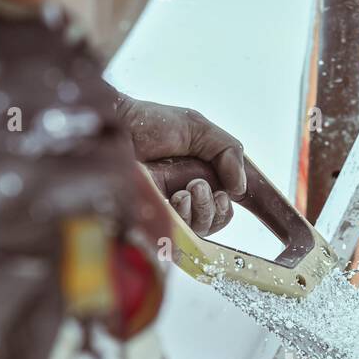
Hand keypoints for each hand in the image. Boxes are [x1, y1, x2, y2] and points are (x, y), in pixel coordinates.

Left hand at [116, 95, 246, 236]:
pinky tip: (176, 198)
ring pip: (200, 230)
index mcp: (196, 178)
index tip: (227, 193)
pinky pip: (180, 236)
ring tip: (188, 189)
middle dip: (215, 208)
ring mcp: (165, 210)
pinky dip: (186, 217)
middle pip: (214, 222)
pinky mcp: (151, 219)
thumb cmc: (150, 123)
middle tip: (200, 186)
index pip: (221, 207)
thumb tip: (240, 189)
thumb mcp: (199, 129)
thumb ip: (229, 151)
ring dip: (202, 210)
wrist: (117, 125)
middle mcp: (182, 197)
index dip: (226, 206)